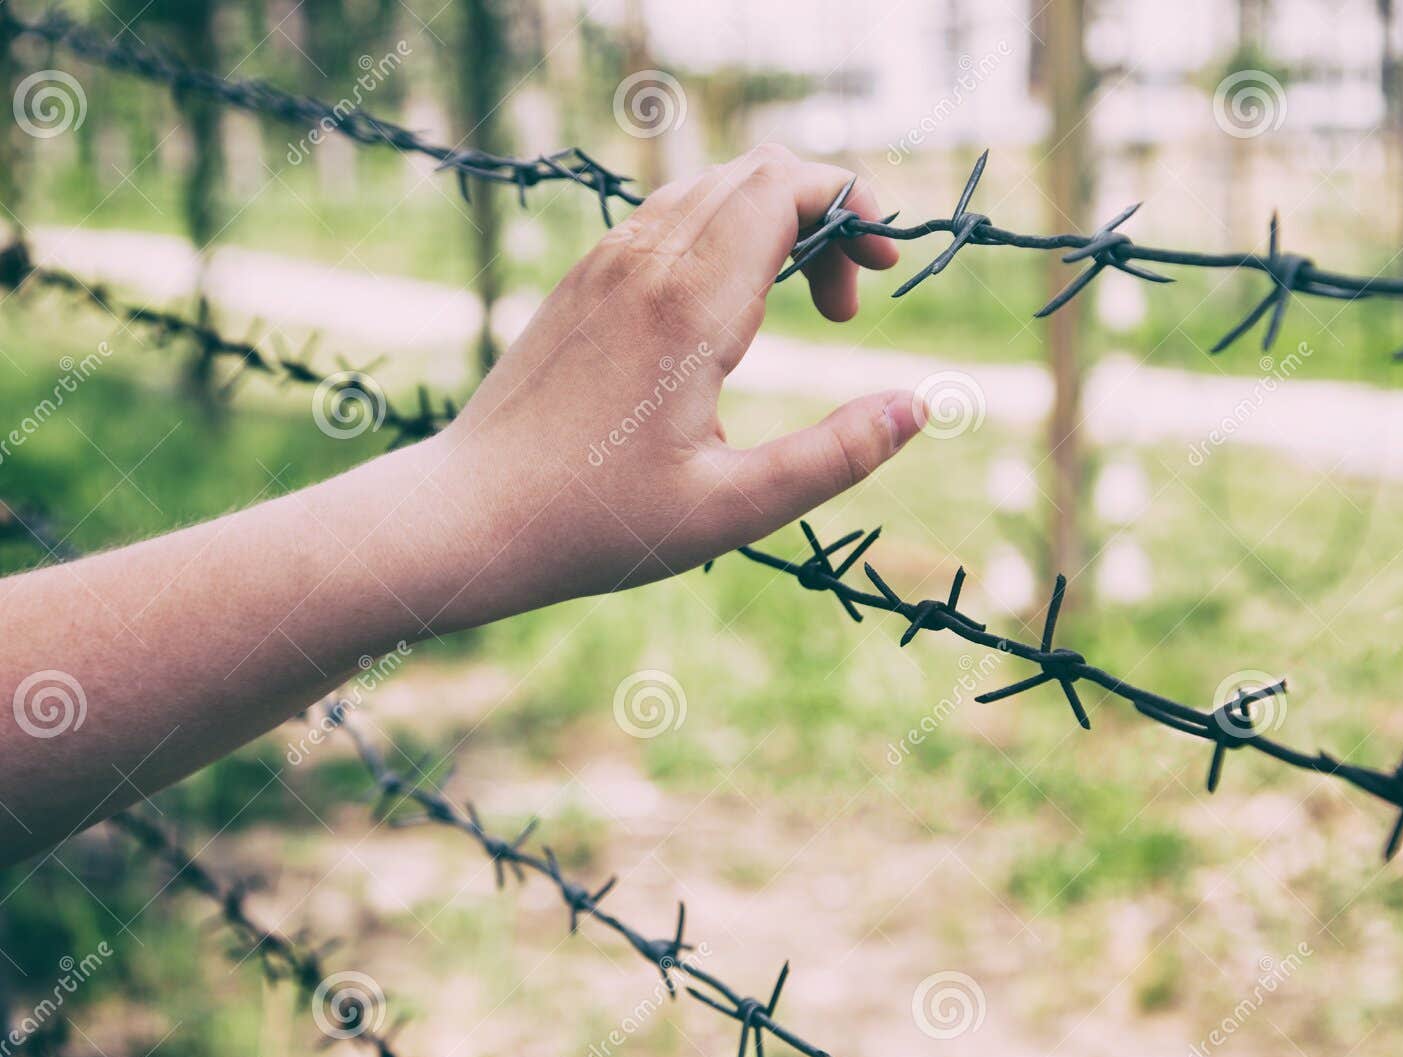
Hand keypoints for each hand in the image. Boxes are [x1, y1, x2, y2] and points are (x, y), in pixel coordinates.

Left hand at [422, 144, 923, 626]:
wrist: (468, 516)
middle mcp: (643, 262)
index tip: (882, 266)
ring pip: (709, 188)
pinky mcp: (580, 282)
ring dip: (773, 223)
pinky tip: (730, 320)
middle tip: (848, 304)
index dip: (850, 203)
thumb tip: (917, 408)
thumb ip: (835, 457)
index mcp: (688, 305)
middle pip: (755, 172)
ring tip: (802, 309)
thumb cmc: (598, 523)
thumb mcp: (734, 509)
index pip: (783, 185)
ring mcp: (603, 265)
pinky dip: (722, 237)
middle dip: (824, 212)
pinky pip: (666, 218)